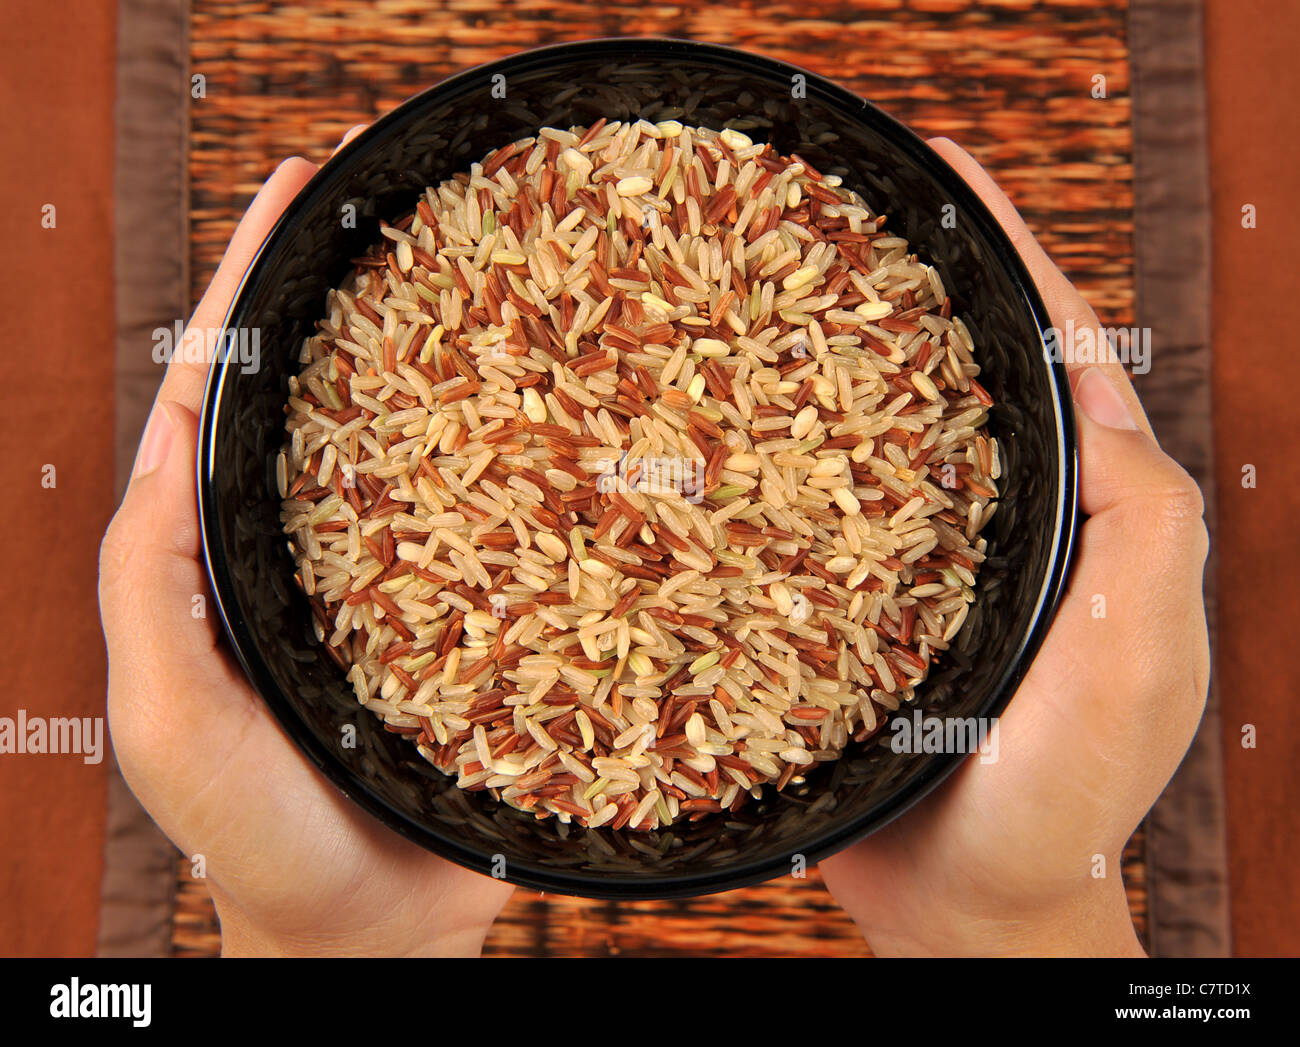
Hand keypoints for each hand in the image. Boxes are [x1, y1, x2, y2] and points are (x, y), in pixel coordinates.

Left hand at [99, 129, 513, 956]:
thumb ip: (147, 590)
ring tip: (493, 269)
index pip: (223, 393)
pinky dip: (526, 458)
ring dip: (448, 355)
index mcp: (225, 553)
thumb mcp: (170, 718)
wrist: (366, 927)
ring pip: (422, 442)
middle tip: (399, 195)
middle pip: (329, 393)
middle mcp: (313, 546)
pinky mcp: (474, 614)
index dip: (248, 288)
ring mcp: (399, 575)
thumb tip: (167, 443)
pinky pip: (501, 521)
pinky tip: (565, 411)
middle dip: (349, 290)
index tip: (290, 194)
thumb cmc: (253, 837)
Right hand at [820, 138, 1209, 956]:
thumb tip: (1102, 417)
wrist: (970, 903)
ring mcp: (926, 562)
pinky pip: (817, 516)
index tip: (950, 179)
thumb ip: (1144, 538)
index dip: (1013, 260)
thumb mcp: (1136, 668)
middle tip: (838, 212)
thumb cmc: (1061, 799)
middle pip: (962, 376)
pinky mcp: (855, 607)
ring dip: (831, 362)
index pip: (1062, 357)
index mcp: (1090, 517)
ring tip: (761, 292)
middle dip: (913, 286)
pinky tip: (721, 434)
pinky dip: (778, 465)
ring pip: (879, 436)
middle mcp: (1006, 522)